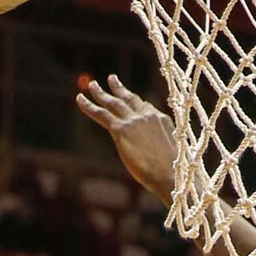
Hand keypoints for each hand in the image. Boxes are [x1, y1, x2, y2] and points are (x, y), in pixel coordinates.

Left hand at [77, 76, 178, 201]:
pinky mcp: (122, 130)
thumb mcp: (172, 155)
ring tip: (91, 85)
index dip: (135, 102)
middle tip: (111, 79)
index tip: (128, 97)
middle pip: (130, 99)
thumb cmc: (175, 174)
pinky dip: (89, 106)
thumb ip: (162, 148)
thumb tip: (160, 159)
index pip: (145, 106)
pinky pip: (101, 114)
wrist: (171, 176)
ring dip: (100, 93)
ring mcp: (134, 121)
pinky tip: (80, 99)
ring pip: (113, 103)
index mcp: (162, 120)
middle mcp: (148, 116)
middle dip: (119, 89)